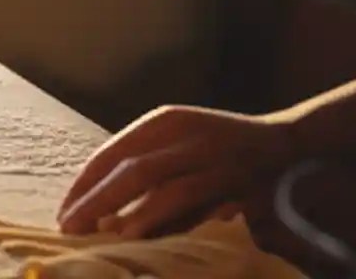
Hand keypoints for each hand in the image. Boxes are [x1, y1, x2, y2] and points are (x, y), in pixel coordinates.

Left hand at [56, 105, 299, 238]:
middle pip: (126, 166)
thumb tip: (103, 218)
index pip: (111, 154)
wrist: (292, 144)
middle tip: (67, 226)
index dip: (84, 184)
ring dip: (117, 207)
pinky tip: (134, 232)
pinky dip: (156, 214)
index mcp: (164, 122)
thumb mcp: (183, 153)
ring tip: (91, 232)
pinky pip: (185, 195)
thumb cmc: (226, 155)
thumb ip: (148, 178)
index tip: (64, 211)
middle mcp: (182, 132)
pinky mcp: (231, 175)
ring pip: (151, 178)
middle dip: (92, 198)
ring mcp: (207, 152)